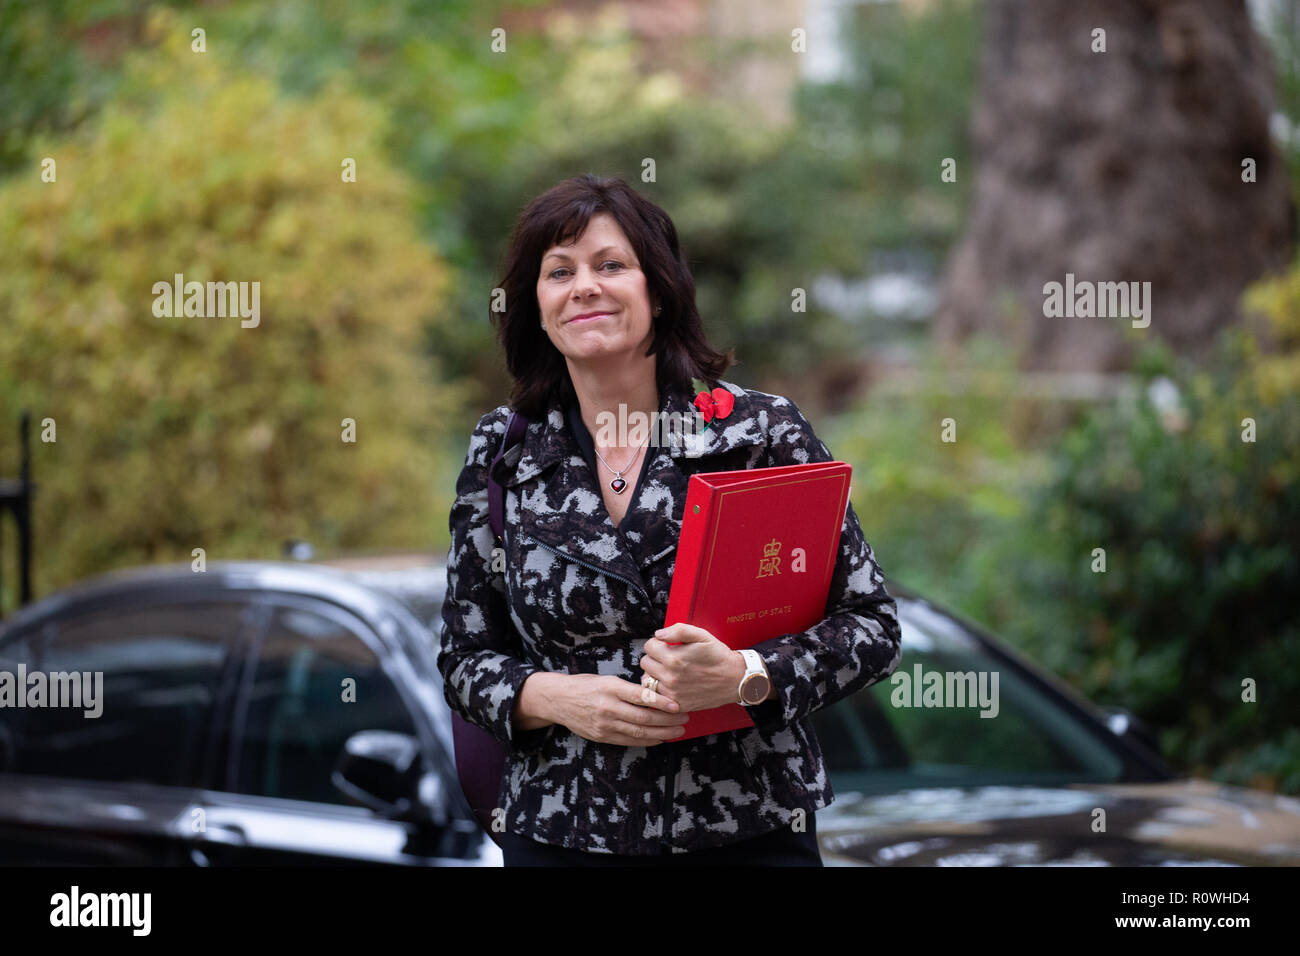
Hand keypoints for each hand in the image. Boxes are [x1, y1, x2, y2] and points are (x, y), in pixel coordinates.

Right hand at [552, 673, 688, 746]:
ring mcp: (604, 724)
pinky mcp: (602, 736)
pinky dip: (647, 740)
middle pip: (644, 717)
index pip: (641, 696)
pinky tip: (660, 738)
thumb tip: (656, 694)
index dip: (662, 702)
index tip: (678, 705)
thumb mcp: (606, 680)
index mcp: (610, 688)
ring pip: (639, 731)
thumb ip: (628, 688)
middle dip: (668, 720)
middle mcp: (608, 707)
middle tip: (685, 718)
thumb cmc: (586, 685)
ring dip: (662, 732)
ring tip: (678, 730)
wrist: (558, 699)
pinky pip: (629, 740)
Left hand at [641, 623, 746, 713]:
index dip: (657, 643)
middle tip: (668, 657)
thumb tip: (659, 634)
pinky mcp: (676, 704)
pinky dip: (659, 689)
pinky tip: (671, 683)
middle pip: (645, 663)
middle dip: (654, 657)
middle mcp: (671, 677)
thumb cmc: (718, 656)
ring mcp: (672, 693)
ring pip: (647, 680)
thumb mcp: (702, 636)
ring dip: (654, 674)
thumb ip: (678, 630)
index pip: (648, 646)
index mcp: (674, 659)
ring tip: (668, 671)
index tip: (666, 645)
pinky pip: (655, 696)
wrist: (735, 680)